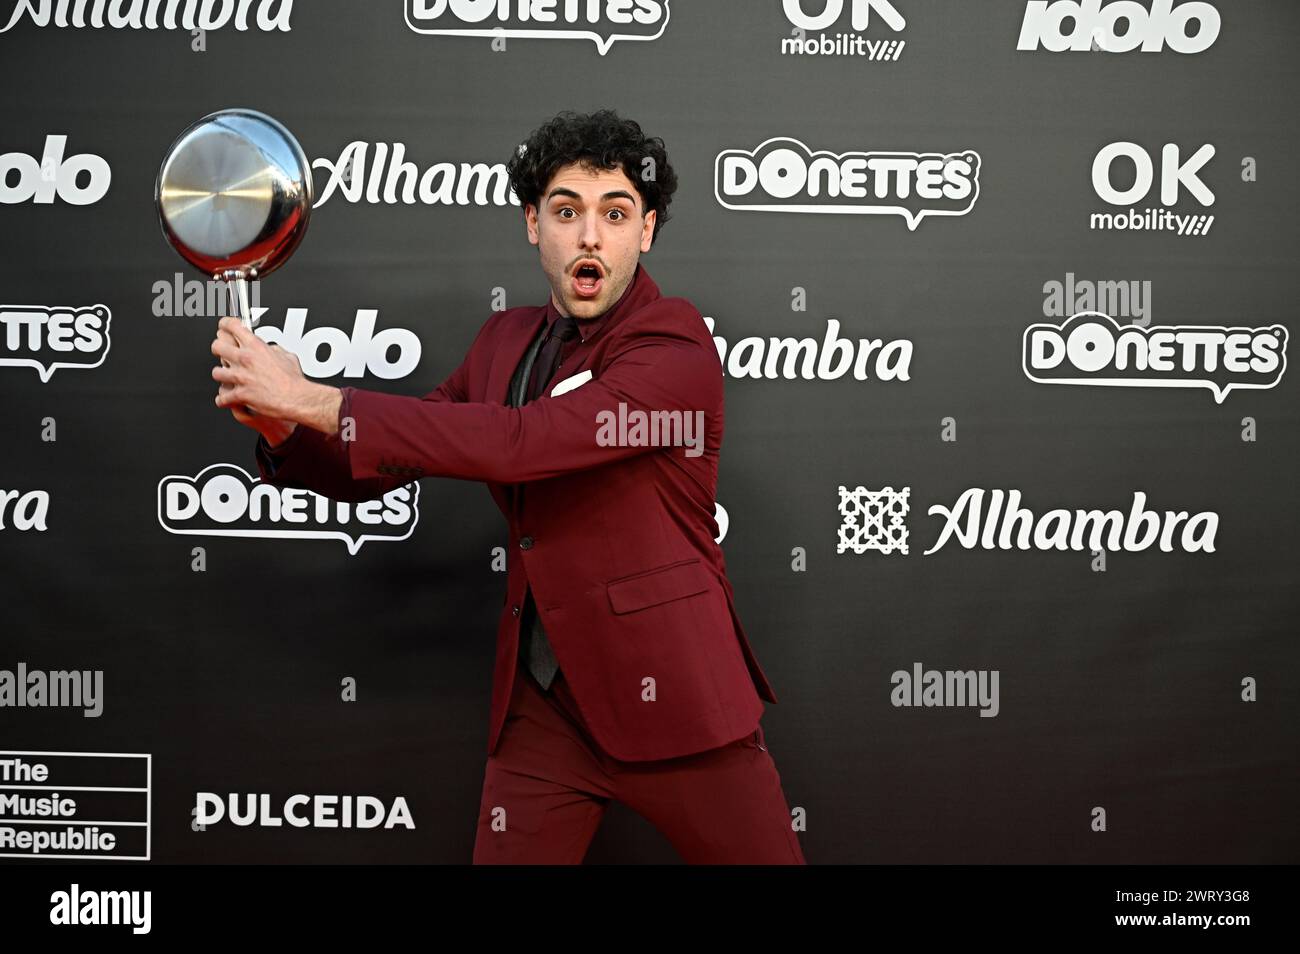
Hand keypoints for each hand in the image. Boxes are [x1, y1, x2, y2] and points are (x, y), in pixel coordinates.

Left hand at [211, 316, 341, 435]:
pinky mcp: (240, 394)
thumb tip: (270, 349)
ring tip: (227, 378)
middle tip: (222, 352)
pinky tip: (228, 399)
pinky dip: (224, 399)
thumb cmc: (294, 380)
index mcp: (256, 346)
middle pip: (217, 346)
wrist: (295, 398)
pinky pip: (222, 396)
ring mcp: (240, 377)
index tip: (224, 326)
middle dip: (218, 349)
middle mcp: (245, 359)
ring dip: (222, 376)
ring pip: (216, 372)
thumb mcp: (288, 356)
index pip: (232, 326)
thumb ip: (274, 350)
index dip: (225, 324)